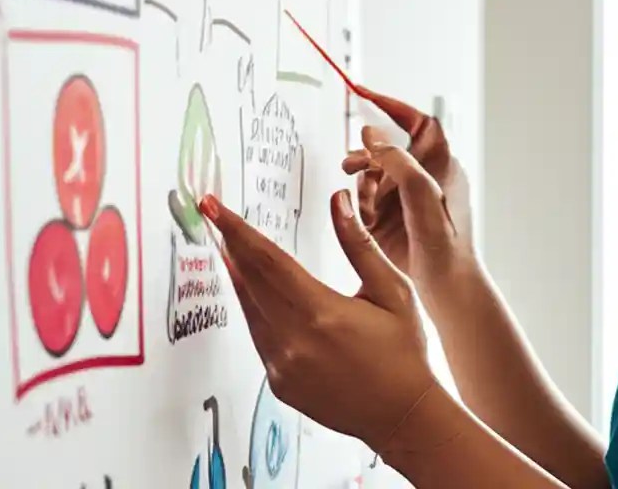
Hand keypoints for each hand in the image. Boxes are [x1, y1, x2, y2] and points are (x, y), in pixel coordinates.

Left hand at [199, 190, 433, 447]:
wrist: (402, 414)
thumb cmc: (405, 352)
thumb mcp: (392, 291)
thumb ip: (359, 245)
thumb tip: (337, 202)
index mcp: (322, 313)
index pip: (268, 260)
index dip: (238, 230)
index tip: (215, 207)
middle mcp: (293, 341)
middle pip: (251, 281)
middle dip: (230, 244)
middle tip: (213, 215)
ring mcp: (282, 366)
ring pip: (249, 311)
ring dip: (238, 277)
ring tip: (229, 248)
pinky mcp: (278, 384)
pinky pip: (259, 338)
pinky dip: (254, 311)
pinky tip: (258, 296)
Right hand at [342, 87, 474, 290]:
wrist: (446, 290)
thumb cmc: (447, 246)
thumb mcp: (424, 198)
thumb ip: (400, 163)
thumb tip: (374, 138)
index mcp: (440, 165)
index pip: (418, 122)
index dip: (393, 105)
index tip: (362, 94)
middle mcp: (423, 177)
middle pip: (388, 148)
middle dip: (367, 152)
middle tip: (351, 163)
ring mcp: (406, 199)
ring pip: (373, 173)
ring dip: (361, 176)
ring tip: (357, 187)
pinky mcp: (390, 219)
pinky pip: (367, 198)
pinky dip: (360, 199)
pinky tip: (363, 212)